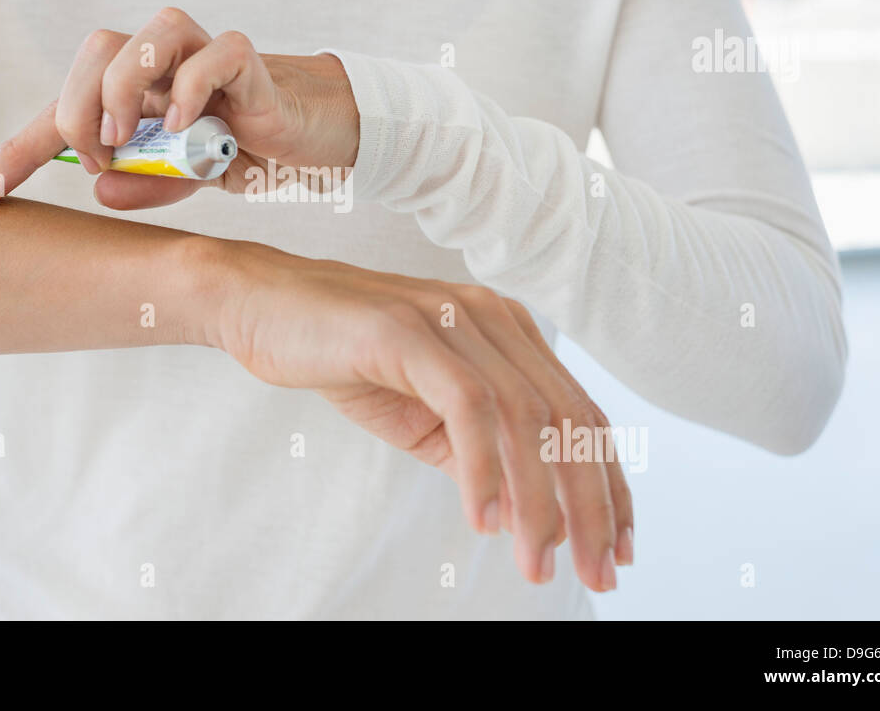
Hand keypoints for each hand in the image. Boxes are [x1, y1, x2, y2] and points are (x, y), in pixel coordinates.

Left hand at [0, 7, 358, 207]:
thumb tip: (99, 189)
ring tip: (129, 138)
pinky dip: (194, 85)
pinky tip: (186, 124)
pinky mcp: (248, 62)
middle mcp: (161, 65)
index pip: (62, 112)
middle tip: (99, 157)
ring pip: (149, 35)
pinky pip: (217, 53)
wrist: (308, 137)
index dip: (17, 151)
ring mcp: (203, 56)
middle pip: (97, 50)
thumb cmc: (239, 149)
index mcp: (134, 93)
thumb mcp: (182, 181)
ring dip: (126, 87)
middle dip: (78, 107)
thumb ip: (142, 184)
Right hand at [204, 239, 632, 591]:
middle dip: (590, 506)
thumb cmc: (344, 357)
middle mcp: (495, 318)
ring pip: (526, 417)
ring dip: (538, 500)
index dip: (608, 487)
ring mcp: (453, 318)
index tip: (616, 550)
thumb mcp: (424, 417)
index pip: (581, 416)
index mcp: (509, 332)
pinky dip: (483, 468)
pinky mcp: (410, 330)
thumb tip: (532, 518)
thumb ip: (479, 456)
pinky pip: (467, 406)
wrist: (263, 306)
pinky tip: (483, 519)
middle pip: (568, 420)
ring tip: (537, 562)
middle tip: (595, 573)